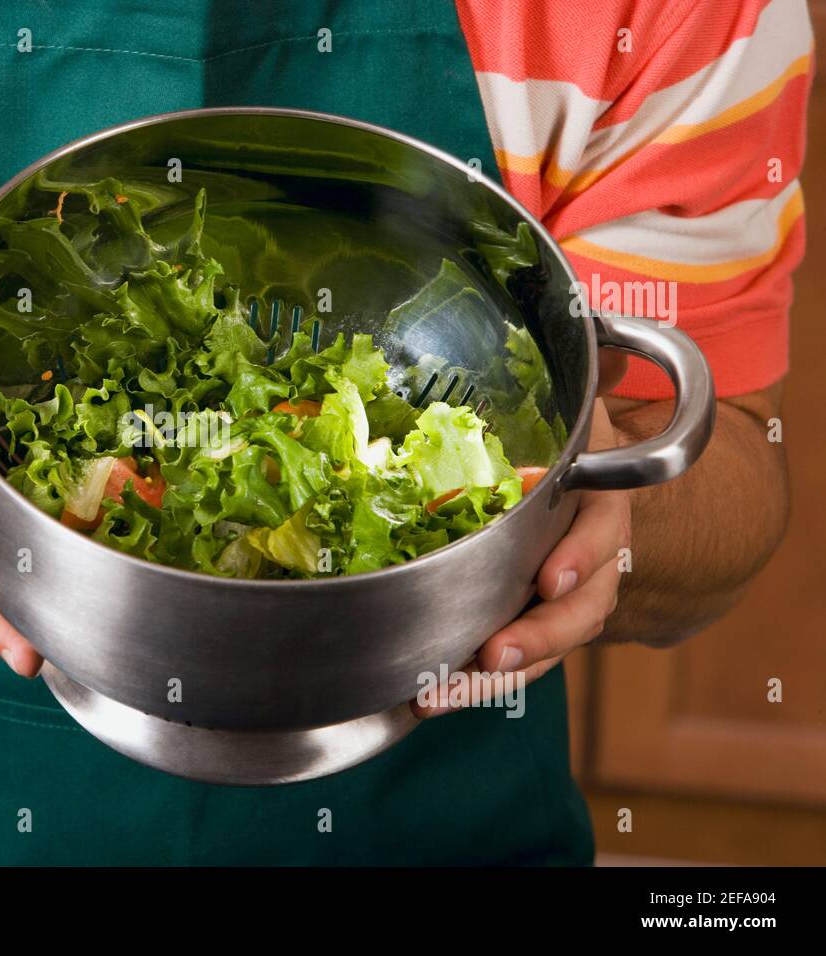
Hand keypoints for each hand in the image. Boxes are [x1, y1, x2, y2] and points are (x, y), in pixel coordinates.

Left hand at [411, 350, 631, 717]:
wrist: (602, 488)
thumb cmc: (574, 438)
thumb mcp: (578, 402)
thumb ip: (581, 373)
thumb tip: (583, 323)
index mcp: (602, 505)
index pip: (604, 536)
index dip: (582, 557)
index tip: (552, 576)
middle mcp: (590, 561)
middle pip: (577, 612)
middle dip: (536, 638)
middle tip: (491, 656)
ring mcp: (559, 600)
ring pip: (542, 650)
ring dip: (493, 679)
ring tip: (441, 694)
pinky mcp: (527, 622)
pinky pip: (509, 663)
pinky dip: (472, 683)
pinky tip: (428, 694)